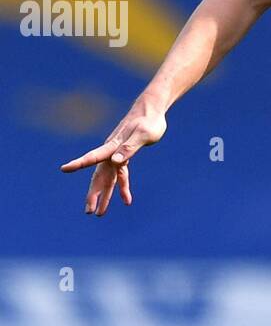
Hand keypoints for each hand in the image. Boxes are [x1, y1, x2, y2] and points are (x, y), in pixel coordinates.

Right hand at [60, 101, 166, 216]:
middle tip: (88, 211)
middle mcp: (112, 152)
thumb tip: (116, 161)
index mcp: (113, 146)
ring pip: (108, 179)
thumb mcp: (143, 135)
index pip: (93, 157)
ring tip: (99, 213)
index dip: (79, 163)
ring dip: (105, 196)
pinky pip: (121, 176)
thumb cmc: (149, 121)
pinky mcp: (125, 156)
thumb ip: (130, 148)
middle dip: (93, 193)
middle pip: (99, 175)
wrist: (151, 111)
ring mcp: (117, 155)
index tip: (64, 168)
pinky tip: (126, 200)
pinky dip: (123, 187)